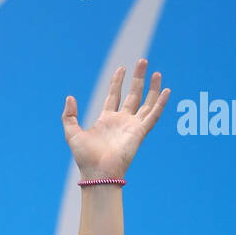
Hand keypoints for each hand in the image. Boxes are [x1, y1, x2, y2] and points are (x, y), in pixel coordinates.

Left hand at [62, 59, 169, 178]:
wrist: (98, 173)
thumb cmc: (85, 158)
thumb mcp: (71, 134)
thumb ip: (69, 116)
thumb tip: (70, 98)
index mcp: (106, 120)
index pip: (114, 95)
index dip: (118, 82)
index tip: (122, 68)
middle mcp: (121, 121)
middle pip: (133, 95)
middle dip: (138, 78)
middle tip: (143, 61)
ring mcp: (132, 127)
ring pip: (146, 103)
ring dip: (152, 88)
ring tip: (156, 72)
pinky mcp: (139, 133)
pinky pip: (153, 116)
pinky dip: (160, 104)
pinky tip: (166, 91)